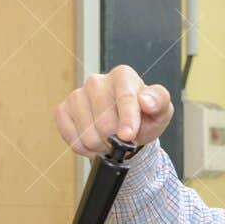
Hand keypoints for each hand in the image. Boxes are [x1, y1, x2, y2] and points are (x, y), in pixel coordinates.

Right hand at [55, 65, 173, 154]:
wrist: (127, 126)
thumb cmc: (144, 115)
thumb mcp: (161, 110)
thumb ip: (159, 102)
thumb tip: (146, 101)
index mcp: (122, 76)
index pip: (124, 98)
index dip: (127, 120)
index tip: (128, 136)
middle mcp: (97, 81)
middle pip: (104, 121)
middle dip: (116, 139)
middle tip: (123, 141)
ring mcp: (77, 95)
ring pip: (87, 133)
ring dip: (101, 145)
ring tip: (109, 141)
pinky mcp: (63, 110)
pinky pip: (72, 138)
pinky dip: (86, 148)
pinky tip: (95, 142)